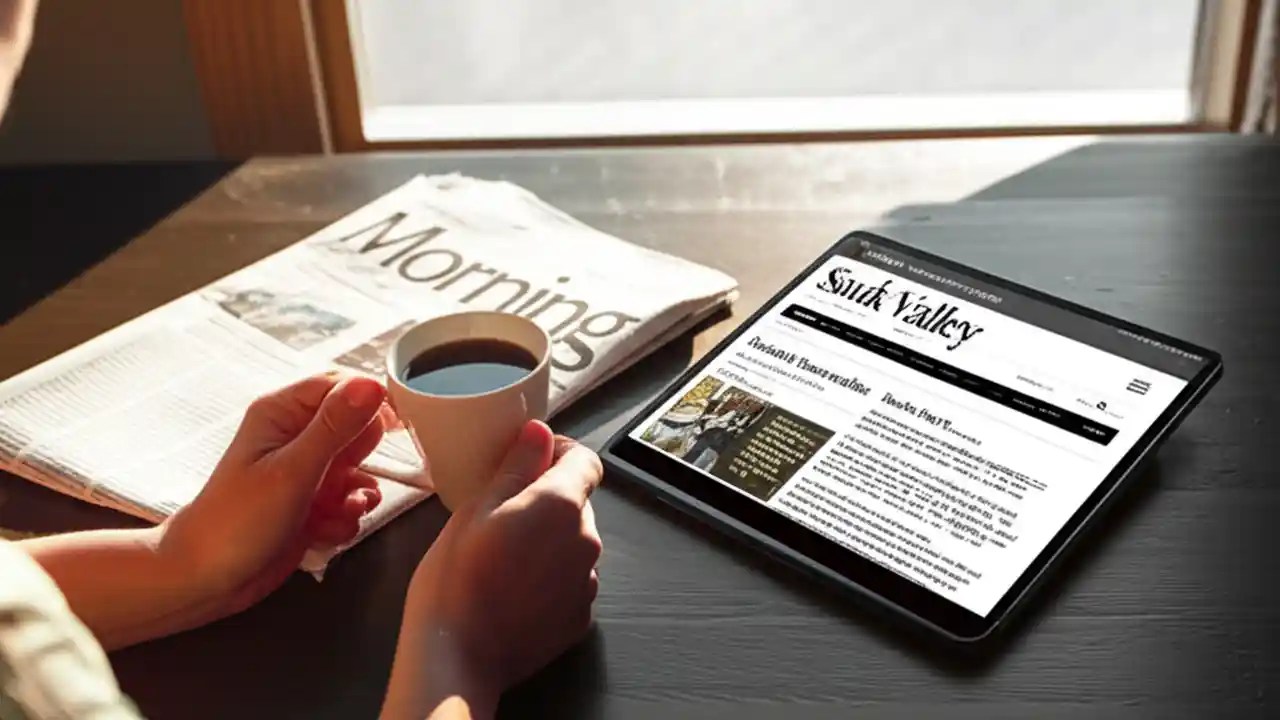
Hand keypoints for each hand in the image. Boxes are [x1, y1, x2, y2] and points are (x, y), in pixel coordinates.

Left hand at [160, 372, 389, 617]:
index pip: (342, 385)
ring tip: (335, 512)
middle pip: (357, 427)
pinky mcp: (312, 503)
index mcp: (283, 413)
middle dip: (362, 459)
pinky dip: (346, 518)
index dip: (370, 403)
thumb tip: (373, 385)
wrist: (207, 580)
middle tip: (345, 479)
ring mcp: (305, 472)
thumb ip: (336, 427)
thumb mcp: (292, 471)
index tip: (393, 429)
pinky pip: (351, 501)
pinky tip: (324, 531)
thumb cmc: (237, 520)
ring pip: (359, 469)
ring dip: (357, 495)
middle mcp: (296, 437)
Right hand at [381, 420, 602, 719]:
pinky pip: (572, 580)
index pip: (587, 460)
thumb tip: (539, 431)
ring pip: (575, 543)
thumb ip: (516, 466)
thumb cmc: (455, 577)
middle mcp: (587, 540)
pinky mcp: (581, 617)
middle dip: (549, 499)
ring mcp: (587, 582)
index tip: (532, 458)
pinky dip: (551, 576)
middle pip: (579, 503)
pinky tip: (514, 587)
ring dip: (551, 539)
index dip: (561, 453)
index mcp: (562, 505)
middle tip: (503, 512)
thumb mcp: (476, 509)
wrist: (456, 657)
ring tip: (505, 556)